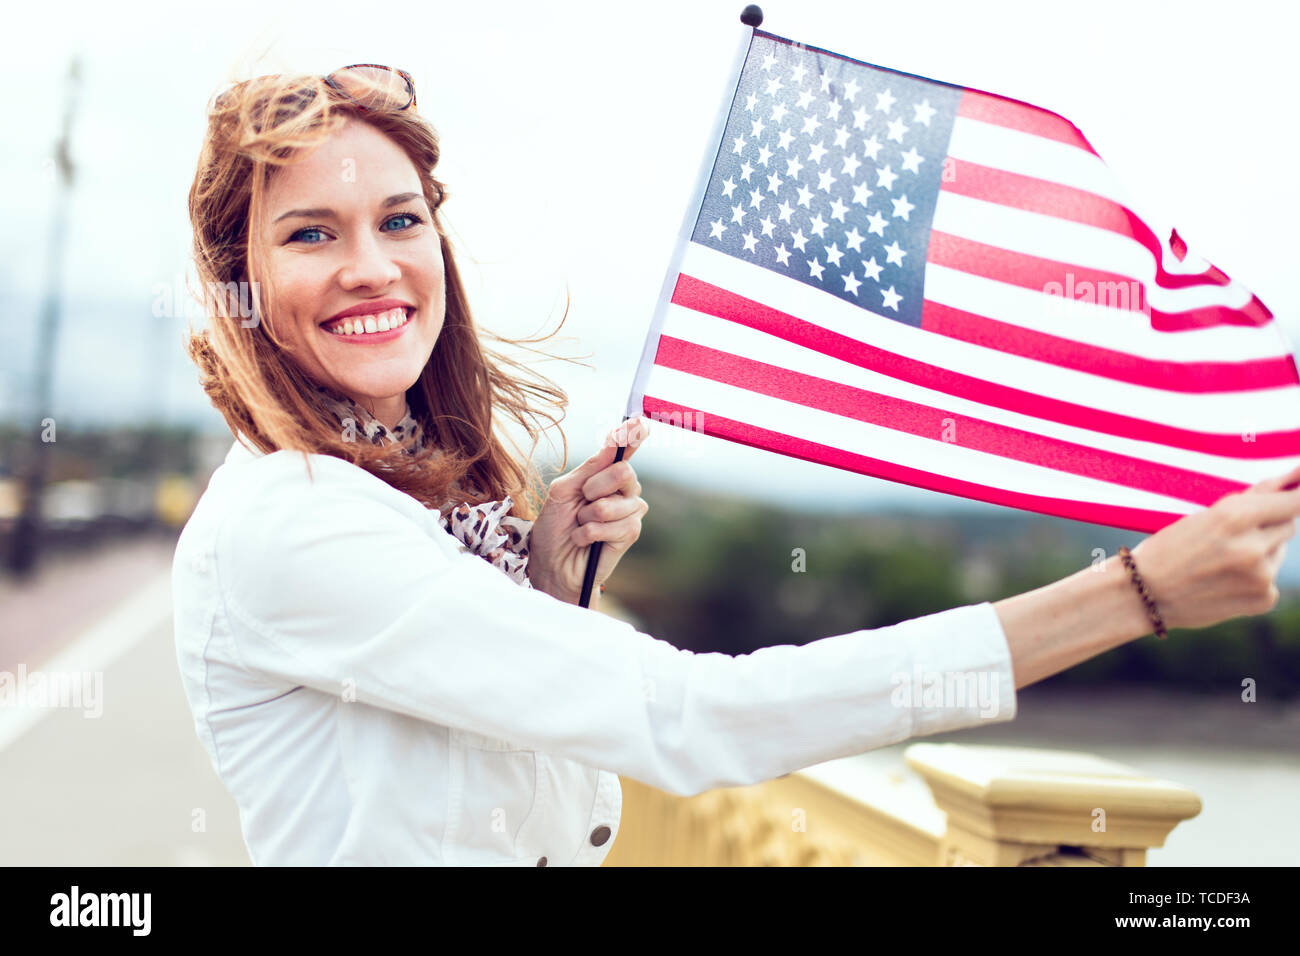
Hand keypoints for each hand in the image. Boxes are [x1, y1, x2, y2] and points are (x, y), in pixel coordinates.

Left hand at [527, 417, 651, 603]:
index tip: (638, 422)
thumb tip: (613, 443)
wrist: (551, 562)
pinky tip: (584, 539)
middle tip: (582, 501)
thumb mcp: (563, 491)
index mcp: (604, 474)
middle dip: (595, 487)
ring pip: (618, 502)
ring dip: (589, 516)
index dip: (632, 434)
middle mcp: (622, 489)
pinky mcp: (630, 533)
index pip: (623, 449)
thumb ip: (589, 468)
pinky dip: (592, 532)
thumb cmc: (554, 527)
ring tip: (579, 525)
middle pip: (624, 472)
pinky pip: (618, 525)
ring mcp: (629, 511)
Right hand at [1131, 464, 1299, 629]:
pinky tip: (1224, 582)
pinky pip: (1271, 578)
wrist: (1143, 595)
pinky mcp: (1264, 599)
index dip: (1298, 493)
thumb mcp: (1205, 516)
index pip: (1294, 501)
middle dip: (1268, 525)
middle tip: (1232, 535)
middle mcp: (1252, 547)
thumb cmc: (1168, 548)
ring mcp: (1261, 576)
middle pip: (1288, 524)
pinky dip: (1255, 578)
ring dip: (1262, 551)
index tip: (1298, 488)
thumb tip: (1294, 477)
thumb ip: (1254, 498)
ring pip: (1279, 552)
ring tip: (1221, 562)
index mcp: (1234, 517)